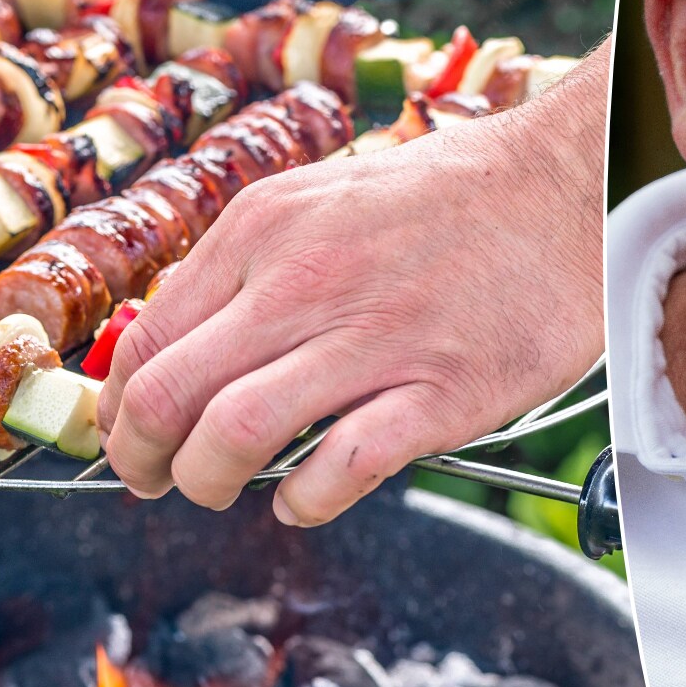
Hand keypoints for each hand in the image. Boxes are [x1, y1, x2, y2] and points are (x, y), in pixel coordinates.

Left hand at [98, 47, 608, 525]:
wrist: (566, 185)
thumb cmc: (445, 200)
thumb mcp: (320, 199)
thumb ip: (251, 267)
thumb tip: (184, 342)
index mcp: (264, 227)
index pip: (147, 336)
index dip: (119, 406)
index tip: (127, 436)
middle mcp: (303, 279)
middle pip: (169, 393)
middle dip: (141, 458)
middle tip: (153, 480)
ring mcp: (372, 337)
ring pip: (233, 434)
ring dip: (207, 482)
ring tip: (221, 489)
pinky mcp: (439, 391)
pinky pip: (340, 468)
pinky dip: (304, 501)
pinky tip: (303, 500)